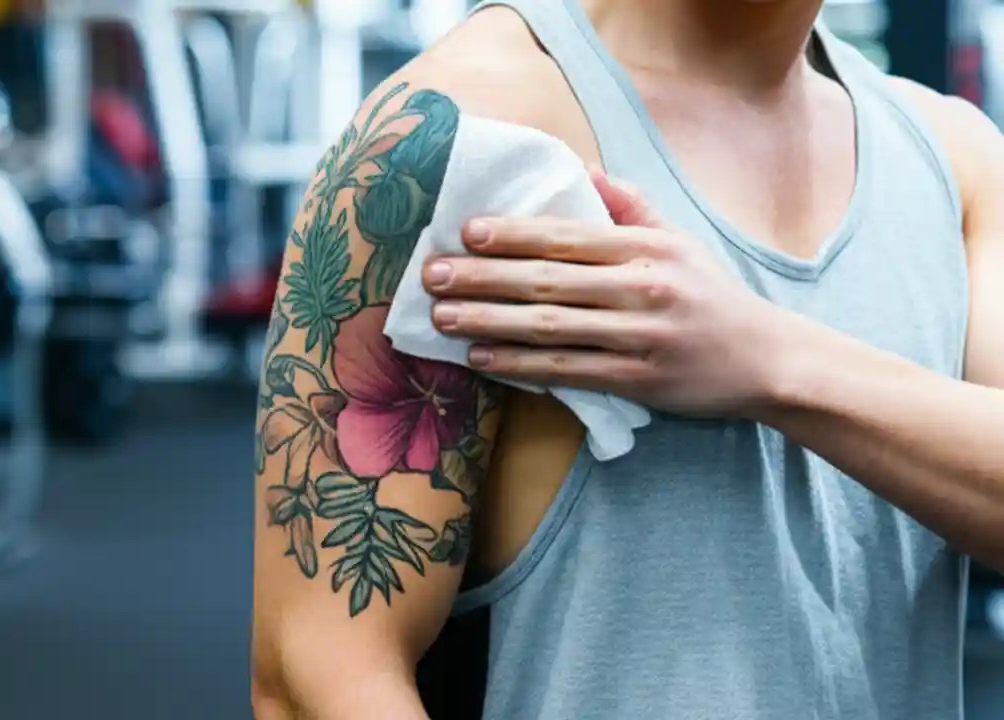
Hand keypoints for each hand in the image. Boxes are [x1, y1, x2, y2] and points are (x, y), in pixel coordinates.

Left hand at [421, 170, 796, 416]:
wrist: (768, 359)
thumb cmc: (712, 295)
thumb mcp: (679, 239)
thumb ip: (630, 206)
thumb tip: (584, 171)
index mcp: (646, 248)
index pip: (567, 237)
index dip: (514, 234)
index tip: (466, 231)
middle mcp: (641, 288)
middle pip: (548, 281)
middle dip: (484, 278)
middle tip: (432, 275)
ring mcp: (639, 336)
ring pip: (551, 328)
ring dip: (490, 323)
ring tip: (443, 318)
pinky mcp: (638, 380)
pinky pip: (567, 371)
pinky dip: (521, 365)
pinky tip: (482, 359)